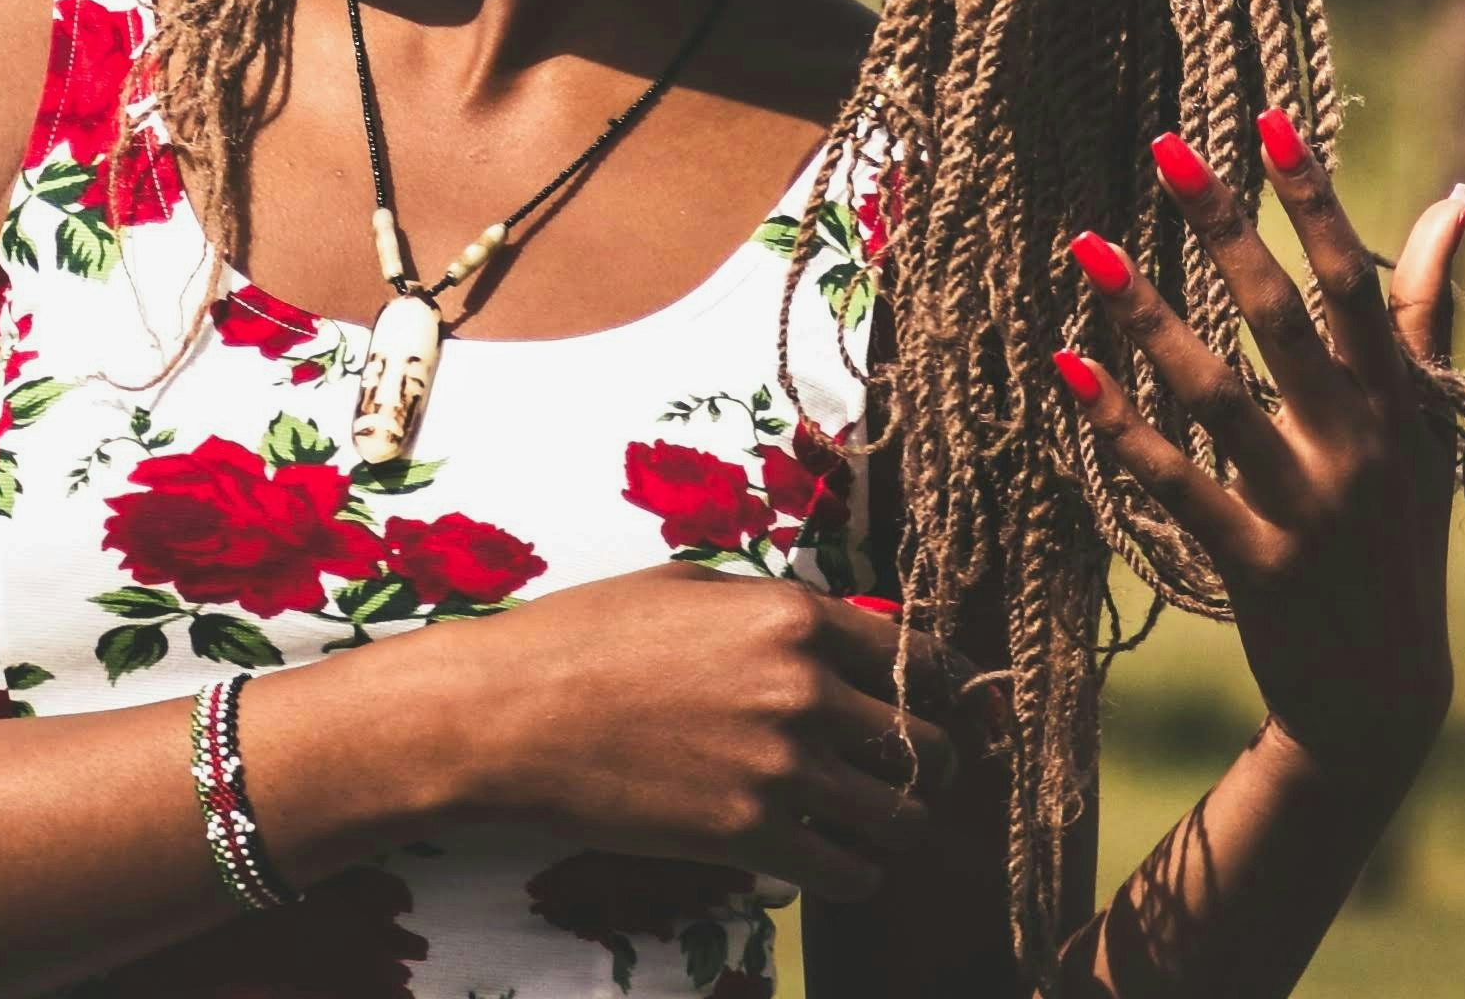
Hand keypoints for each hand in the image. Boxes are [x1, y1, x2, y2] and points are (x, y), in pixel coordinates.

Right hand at [408, 560, 1009, 898]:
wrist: (507, 715)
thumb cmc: (582, 638)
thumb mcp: (685, 589)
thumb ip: (767, 610)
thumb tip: (825, 630)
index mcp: (792, 615)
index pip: (914, 654)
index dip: (945, 688)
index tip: (957, 709)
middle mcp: (802, 685)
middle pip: (920, 739)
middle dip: (928, 763)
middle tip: (919, 778)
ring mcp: (780, 763)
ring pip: (898, 812)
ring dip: (899, 825)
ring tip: (884, 831)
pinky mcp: (749, 832)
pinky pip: (846, 871)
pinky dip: (854, 876)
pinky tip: (842, 871)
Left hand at [1051, 112, 1464, 804]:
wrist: (1384, 695)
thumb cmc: (1401, 538)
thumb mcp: (1431, 428)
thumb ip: (1424, 313)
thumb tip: (1452, 194)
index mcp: (1399, 403)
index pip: (1356, 281)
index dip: (1315, 199)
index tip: (1268, 119)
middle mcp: (1359, 446)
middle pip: (1282, 318)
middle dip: (1225, 227)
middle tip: (1163, 145)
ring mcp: (1306, 508)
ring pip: (1216, 394)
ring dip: (1148, 315)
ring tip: (1087, 244)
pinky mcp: (1253, 562)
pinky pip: (1173, 481)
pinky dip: (1118, 424)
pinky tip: (1066, 365)